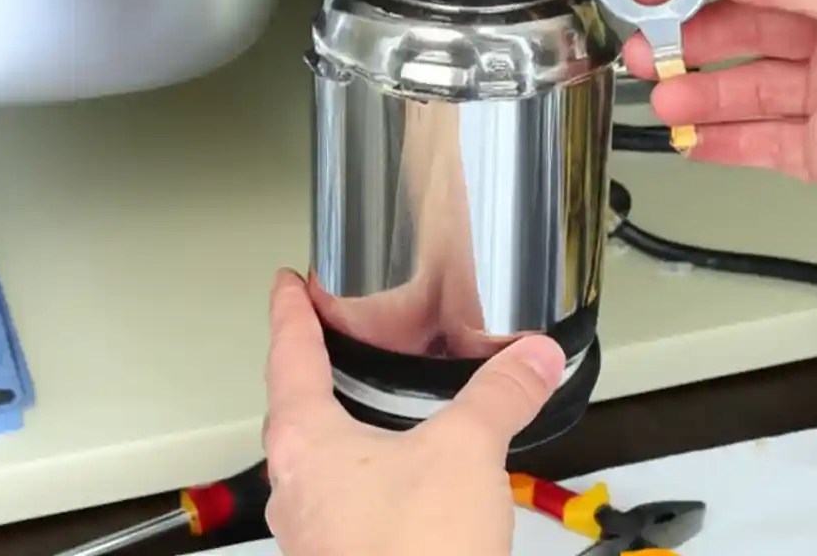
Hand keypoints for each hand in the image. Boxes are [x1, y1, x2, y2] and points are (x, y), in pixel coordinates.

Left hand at [262, 270, 564, 555]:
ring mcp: (317, 533)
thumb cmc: (408, 554)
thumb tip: (530, 359)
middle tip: (327, 346)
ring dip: (343, 434)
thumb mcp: (465, 454)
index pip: (289, 357)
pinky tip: (408, 487)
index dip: (290, 314)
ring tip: (376, 415)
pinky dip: (373, 480)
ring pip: (319, 466)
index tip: (286, 287)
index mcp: (308, 443)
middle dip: (312, 375)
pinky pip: (349, 507)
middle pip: (294, 413)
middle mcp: (298, 488)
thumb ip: (499, 397)